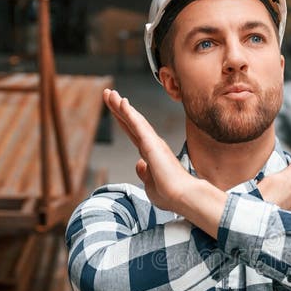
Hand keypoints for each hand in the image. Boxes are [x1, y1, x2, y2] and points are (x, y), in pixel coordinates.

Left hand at [103, 88, 191, 211]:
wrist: (182, 198)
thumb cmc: (169, 194)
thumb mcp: (150, 184)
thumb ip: (144, 173)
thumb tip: (139, 164)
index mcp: (150, 153)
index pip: (132, 132)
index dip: (122, 118)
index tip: (113, 106)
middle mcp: (152, 145)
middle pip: (131, 122)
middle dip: (118, 107)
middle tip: (107, 93)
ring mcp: (153, 143)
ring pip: (134, 120)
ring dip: (121, 106)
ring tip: (110, 93)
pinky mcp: (153, 145)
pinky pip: (139, 126)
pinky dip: (129, 114)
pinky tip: (122, 102)